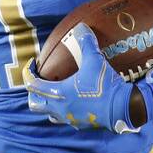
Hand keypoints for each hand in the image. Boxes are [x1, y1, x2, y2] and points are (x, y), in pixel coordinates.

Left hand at [23, 23, 140, 132]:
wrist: (123, 108)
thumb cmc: (104, 86)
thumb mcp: (94, 61)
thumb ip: (86, 43)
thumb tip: (81, 28)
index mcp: (58, 93)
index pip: (32, 85)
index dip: (29, 73)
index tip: (33, 64)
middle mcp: (60, 109)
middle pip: (35, 103)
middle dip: (34, 92)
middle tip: (40, 81)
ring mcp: (69, 119)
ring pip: (49, 114)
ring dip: (48, 104)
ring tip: (54, 92)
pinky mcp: (80, 124)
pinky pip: (65, 119)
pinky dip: (64, 110)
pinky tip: (74, 101)